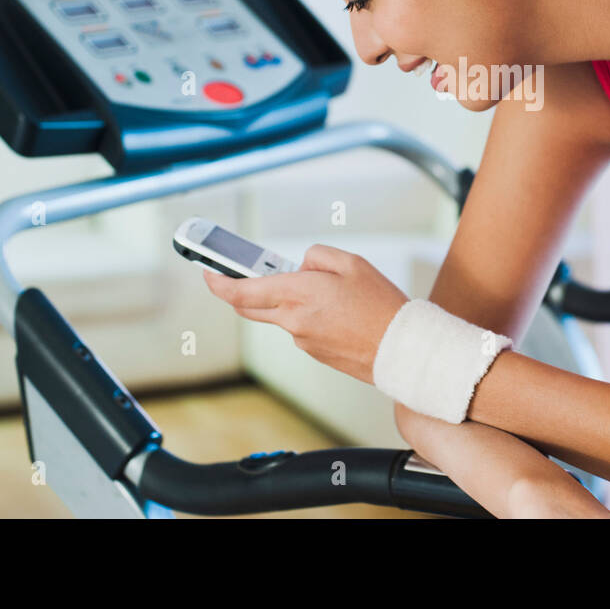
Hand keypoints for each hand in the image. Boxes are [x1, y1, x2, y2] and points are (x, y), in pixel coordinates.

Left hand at [201, 243, 407, 384]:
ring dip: (288, 301)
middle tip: (249, 274)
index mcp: (298, 294)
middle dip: (244, 290)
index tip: (209, 273)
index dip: (218, 283)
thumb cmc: (380, 305)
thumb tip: (301, 264)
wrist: (400, 349)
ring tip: (328, 292)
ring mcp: (302, 340)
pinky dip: (308, 316)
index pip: (242, 292)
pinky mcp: (313, 353)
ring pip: (280, 316)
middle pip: (251, 307)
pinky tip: (338, 312)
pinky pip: (300, 329)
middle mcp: (293, 320)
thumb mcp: (352, 263)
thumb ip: (317, 256)